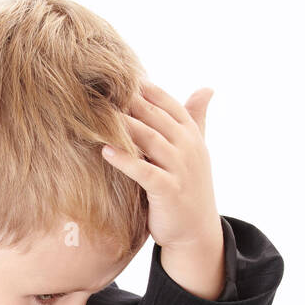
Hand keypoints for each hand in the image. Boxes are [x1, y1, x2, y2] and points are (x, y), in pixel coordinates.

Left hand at [101, 79, 219, 251]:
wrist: (195, 231)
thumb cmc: (188, 188)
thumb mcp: (195, 150)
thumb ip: (196, 118)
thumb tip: (207, 87)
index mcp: (191, 134)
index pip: (167, 103)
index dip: (144, 88)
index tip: (118, 73)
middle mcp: (188, 147)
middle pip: (155, 117)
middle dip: (129, 101)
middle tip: (100, 86)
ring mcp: (180, 169)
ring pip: (149, 139)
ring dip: (124, 125)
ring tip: (97, 112)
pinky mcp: (168, 191)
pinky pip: (144, 171)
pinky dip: (125, 160)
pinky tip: (105, 151)